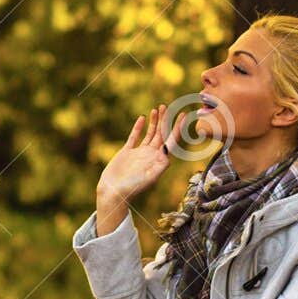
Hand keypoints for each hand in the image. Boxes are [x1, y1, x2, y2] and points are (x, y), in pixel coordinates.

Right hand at [95, 107, 176, 224]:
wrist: (114, 192)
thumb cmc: (132, 188)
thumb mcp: (148, 178)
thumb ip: (159, 166)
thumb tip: (168, 153)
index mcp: (158, 160)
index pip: (171, 141)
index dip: (178, 128)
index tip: (183, 115)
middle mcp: (151, 155)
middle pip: (162, 134)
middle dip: (166, 120)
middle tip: (168, 106)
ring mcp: (139, 153)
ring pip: (150, 133)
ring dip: (155, 121)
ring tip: (157, 108)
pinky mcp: (127, 152)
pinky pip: (135, 136)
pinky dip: (139, 127)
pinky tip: (142, 118)